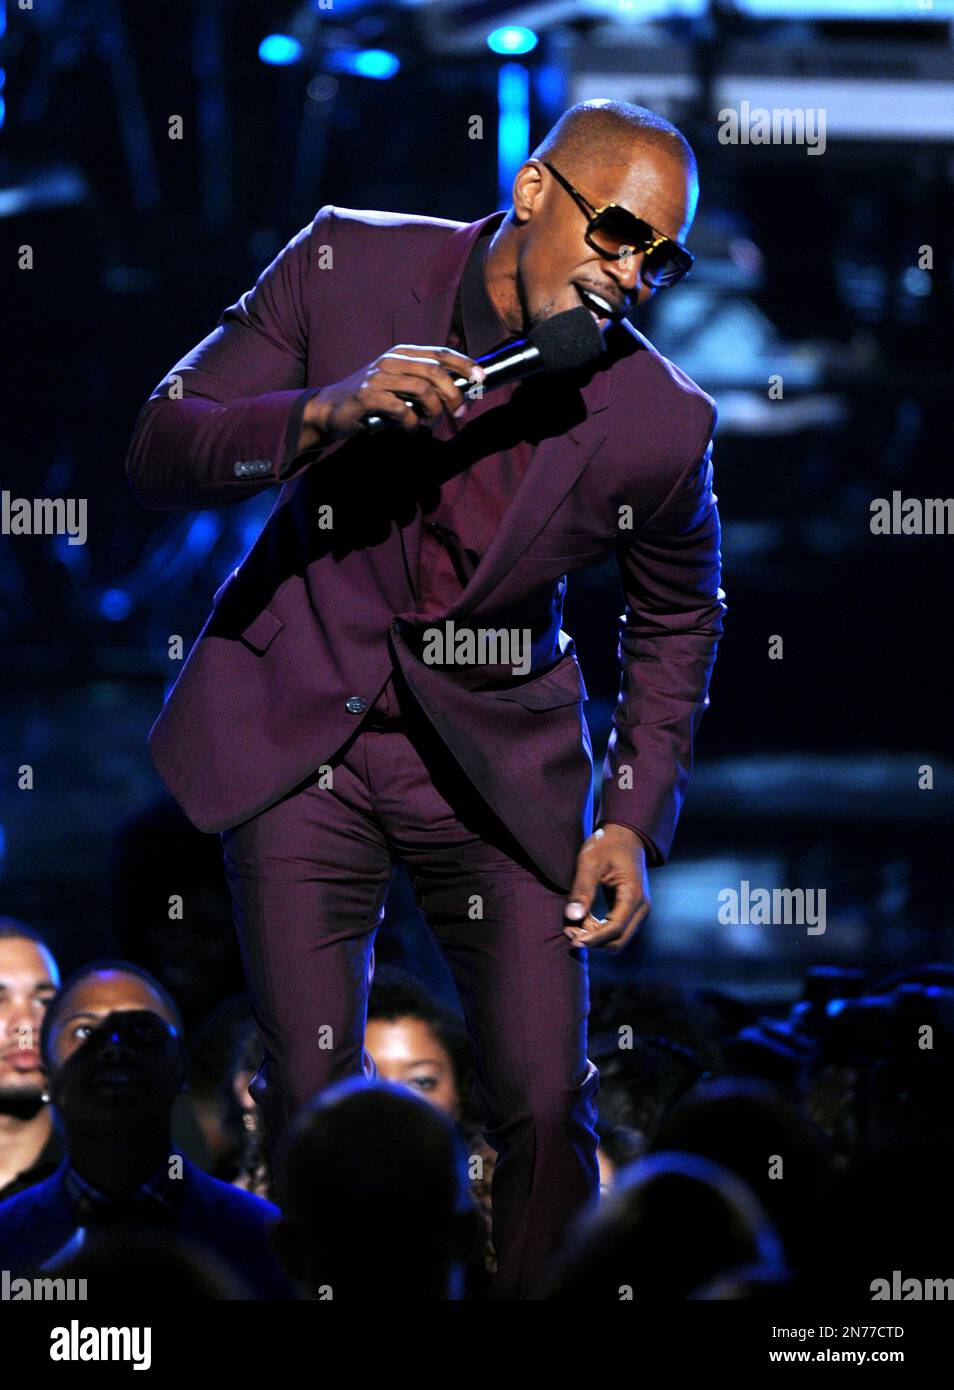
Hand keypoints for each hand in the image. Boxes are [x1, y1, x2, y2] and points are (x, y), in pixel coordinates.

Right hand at [298, 345, 484, 446]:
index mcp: (402, 354)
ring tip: (431, 423)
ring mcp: (378, 377)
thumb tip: (460, 394)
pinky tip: (409, 427)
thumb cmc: (370, 400)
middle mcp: (391, 360)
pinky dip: (412, 422)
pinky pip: (402, 410)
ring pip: (422, 390)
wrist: (330, 409)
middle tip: (460, 412)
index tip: (480, 379)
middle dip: (454, 393)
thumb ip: (423, 384)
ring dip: (434, 411)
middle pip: (435, 371)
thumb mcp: (398, 385)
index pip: (440, 353)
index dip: (464, 364)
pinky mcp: (368, 396)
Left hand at [563, 824, 651, 951]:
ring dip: (595, 938)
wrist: (625, 836)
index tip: (573, 940)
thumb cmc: (606, 845)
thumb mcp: (589, 862)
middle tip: (569, 933)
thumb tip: (572, 917)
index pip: (615, 928)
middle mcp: (641, 907)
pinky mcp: (631, 910)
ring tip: (572, 927)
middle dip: (594, 941)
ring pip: (618, 938)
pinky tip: (581, 922)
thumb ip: (582, 889)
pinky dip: (599, 932)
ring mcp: (638, 910)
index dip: (594, 938)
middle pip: (619, 940)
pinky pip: (616, 930)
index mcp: (633, 894)